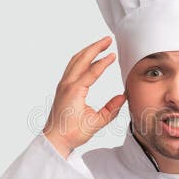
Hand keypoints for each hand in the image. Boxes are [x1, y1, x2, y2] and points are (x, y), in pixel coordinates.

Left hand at [42, 36, 125, 156]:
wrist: (54, 139)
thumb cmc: (71, 133)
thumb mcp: (95, 123)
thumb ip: (111, 110)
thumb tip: (123, 97)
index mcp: (75, 91)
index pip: (92, 71)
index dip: (104, 62)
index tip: (114, 55)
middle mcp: (67, 84)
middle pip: (82, 58)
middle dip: (95, 47)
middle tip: (108, 40)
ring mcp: (63, 84)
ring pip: (75, 60)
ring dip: (88, 50)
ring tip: (100, 45)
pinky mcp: (63, 87)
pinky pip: (71, 66)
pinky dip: (81, 58)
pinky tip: (88, 57)